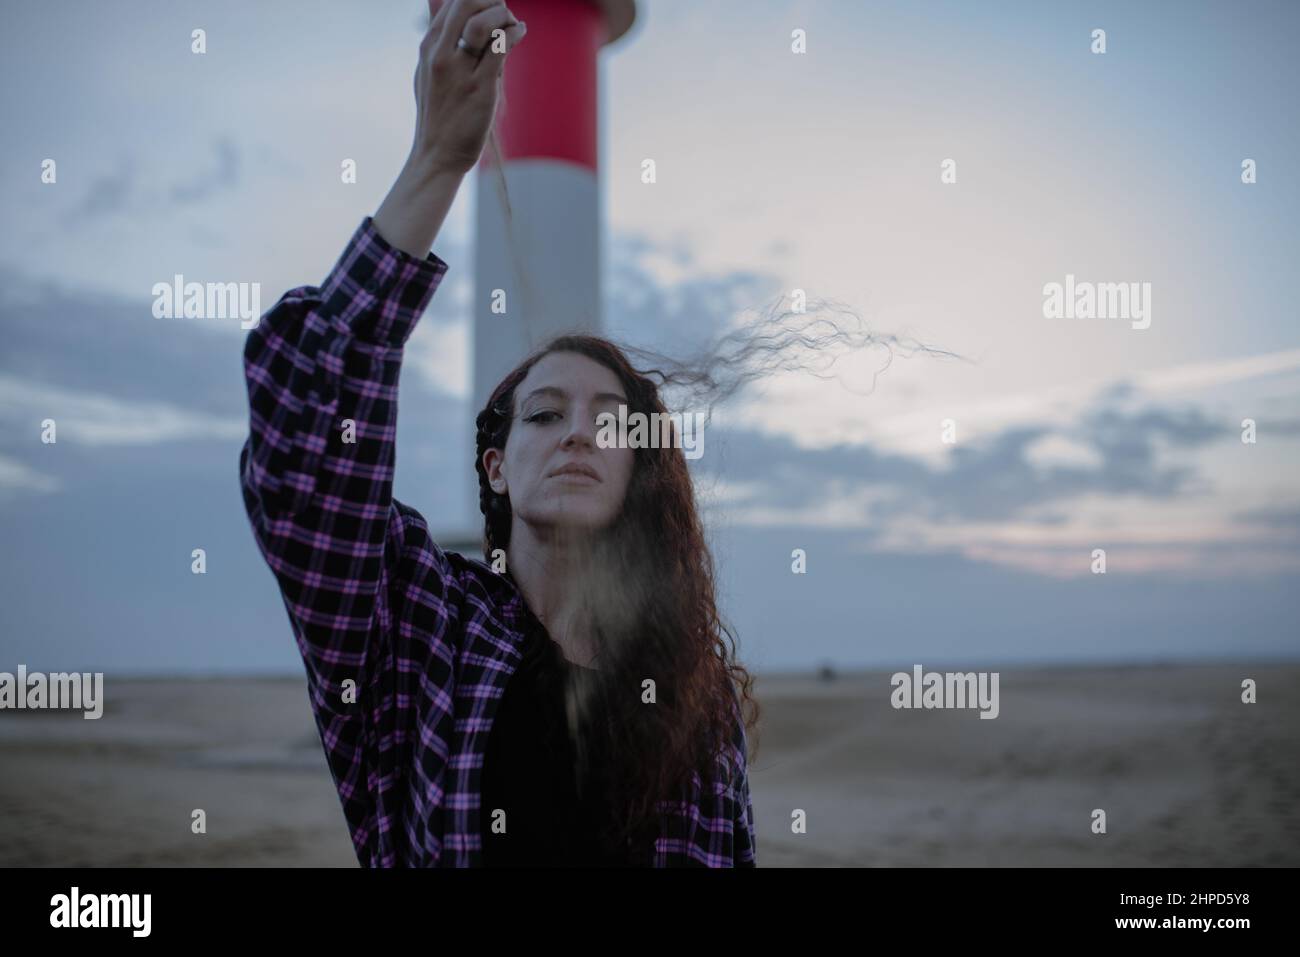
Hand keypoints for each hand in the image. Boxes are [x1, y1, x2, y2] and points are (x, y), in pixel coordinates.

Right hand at [411, 0, 527, 175]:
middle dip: (491, 2)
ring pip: (483, 22)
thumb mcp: (426, 74)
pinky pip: (501, 47)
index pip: (451, 3)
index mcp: (428, 48)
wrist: (436, 155)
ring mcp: (459, 71)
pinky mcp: (480, 88)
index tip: (490, 8)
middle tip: (504, 14)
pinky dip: (515, 33)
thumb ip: (437, 44)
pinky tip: (521, 32)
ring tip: (514, 25)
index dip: (476, 0)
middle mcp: (440, 55)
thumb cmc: (438, 115)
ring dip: (504, 16)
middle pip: (465, 2)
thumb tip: (444, 13)